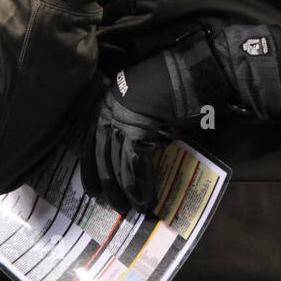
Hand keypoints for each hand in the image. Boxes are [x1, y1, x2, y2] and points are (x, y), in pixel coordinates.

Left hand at [81, 25, 280, 213]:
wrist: (189, 69)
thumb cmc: (173, 79)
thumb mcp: (144, 96)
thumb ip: (134, 116)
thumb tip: (136, 143)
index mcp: (106, 102)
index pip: (90, 142)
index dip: (91, 169)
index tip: (91, 188)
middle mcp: (108, 113)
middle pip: (101, 158)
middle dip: (107, 186)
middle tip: (111, 206)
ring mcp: (121, 124)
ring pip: (117, 167)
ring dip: (125, 193)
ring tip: (133, 210)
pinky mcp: (137, 135)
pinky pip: (136, 169)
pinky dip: (141, 188)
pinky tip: (147, 201)